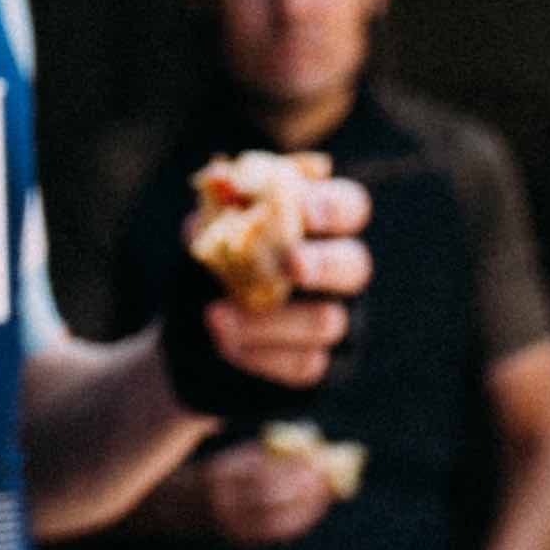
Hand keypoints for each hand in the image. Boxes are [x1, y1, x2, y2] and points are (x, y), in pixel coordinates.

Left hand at [184, 184, 366, 395]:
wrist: (193, 335)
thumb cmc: (211, 270)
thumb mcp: (206, 236)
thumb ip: (216, 212)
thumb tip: (219, 182)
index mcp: (320, 227)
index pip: (350, 206)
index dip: (333, 206)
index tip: (303, 209)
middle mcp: (339, 272)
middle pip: (356, 265)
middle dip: (325, 264)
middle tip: (293, 266)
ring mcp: (337, 321)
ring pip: (328, 321)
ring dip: (270, 320)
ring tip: (216, 315)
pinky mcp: (323, 366)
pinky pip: (306, 364)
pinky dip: (261, 354)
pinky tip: (224, 342)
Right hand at [193, 436, 340, 547]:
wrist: (176, 508)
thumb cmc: (214, 475)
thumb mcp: (230, 458)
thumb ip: (263, 454)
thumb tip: (307, 449)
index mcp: (218, 477)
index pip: (261, 473)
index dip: (292, 469)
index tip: (315, 460)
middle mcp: (223, 505)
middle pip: (271, 497)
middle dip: (303, 487)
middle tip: (326, 476)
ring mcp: (231, 527)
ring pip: (278, 520)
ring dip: (307, 506)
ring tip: (325, 491)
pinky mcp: (241, 542)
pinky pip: (276, 533)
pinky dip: (298, 521)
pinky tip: (312, 508)